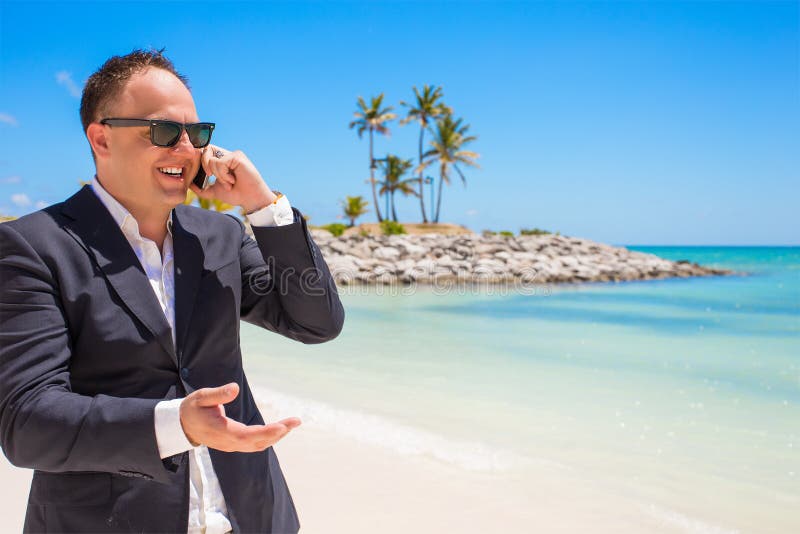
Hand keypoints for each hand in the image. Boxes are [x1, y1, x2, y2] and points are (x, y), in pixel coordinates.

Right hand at [179, 382, 300, 452]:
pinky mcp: (234, 444)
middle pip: (257, 442)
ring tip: (292, 423)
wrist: (183, 425)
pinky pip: (255, 444)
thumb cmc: (193, 409)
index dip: (265, 433)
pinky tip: (280, 429)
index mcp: (221, 431)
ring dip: (276, 436)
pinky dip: (269, 437)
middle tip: (296, 421)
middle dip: (278, 433)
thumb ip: (218, 394)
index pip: (247, 436)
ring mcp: (232, 445)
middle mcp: (229, 442)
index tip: (282, 426)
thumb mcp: (201, 397)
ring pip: (258, 445)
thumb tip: (235, 388)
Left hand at [189, 144, 278, 212]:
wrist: (250, 200)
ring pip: (212, 159)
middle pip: (205, 150)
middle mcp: (227, 155)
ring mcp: (233, 155)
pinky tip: (232, 180)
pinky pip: (221, 163)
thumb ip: (201, 188)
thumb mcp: (214, 191)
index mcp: (221, 160)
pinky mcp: (237, 157)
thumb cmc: (237, 195)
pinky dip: (223, 175)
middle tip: (210, 177)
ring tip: (229, 183)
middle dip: (204, 165)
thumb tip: (188, 184)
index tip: (204, 175)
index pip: (204, 152)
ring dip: (218, 176)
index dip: (200, 162)